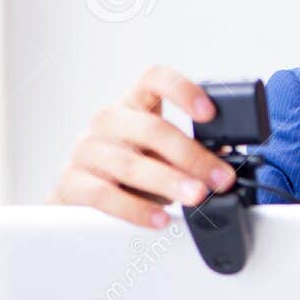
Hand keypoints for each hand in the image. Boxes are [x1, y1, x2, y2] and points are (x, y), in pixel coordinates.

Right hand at [51, 65, 235, 227]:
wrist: (79, 197)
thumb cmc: (130, 170)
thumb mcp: (162, 154)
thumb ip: (190, 152)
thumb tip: (227, 158)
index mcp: (133, 105)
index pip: (154, 80)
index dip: (183, 91)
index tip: (209, 113)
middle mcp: (108, 122)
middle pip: (151, 129)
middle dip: (192, 155)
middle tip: (220, 178)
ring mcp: (87, 151)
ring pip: (130, 164)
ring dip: (169, 181)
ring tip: (197, 196)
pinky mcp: (72, 183)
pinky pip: (105, 196)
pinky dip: (136, 210)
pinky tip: (160, 219)